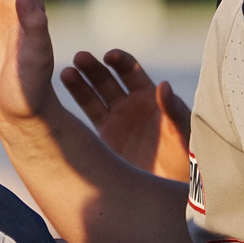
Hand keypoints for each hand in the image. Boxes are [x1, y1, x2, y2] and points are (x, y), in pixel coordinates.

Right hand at [62, 49, 192, 182]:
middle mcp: (129, 105)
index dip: (120, 61)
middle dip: (93, 68)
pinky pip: (85, 119)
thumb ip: (173, 109)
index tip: (109, 57)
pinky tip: (60, 101)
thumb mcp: (182, 131)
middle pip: (106, 79)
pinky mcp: (103, 138)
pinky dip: (74, 109)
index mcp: (148, 97)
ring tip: (66, 73)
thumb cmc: (183, 157)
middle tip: (79, 58)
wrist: (168, 185)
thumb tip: (163, 84)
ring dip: (78, 83)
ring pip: (91, 96)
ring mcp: (114, 121)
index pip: (130, 71)